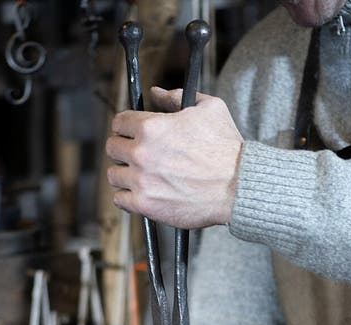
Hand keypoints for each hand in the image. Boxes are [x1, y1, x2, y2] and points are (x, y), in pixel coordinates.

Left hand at [106, 87, 242, 228]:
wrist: (237, 186)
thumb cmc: (225, 148)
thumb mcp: (208, 109)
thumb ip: (177, 98)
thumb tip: (157, 93)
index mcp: (151, 127)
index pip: (119, 122)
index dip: (126, 126)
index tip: (132, 133)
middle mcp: (141, 153)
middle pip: (113, 148)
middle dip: (124, 148)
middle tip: (137, 154)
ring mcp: (141, 181)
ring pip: (114, 175)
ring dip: (124, 174)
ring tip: (140, 175)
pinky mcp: (145, 205)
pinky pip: (120, 199)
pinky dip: (127, 196)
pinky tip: (140, 192)